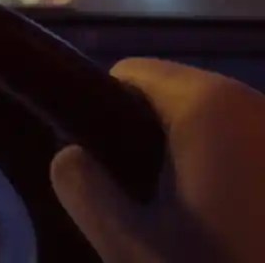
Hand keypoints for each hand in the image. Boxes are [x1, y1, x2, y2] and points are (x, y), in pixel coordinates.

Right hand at [51, 58, 264, 262]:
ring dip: (194, 165)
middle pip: (173, 98)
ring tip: (192, 225)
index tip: (107, 175)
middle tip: (149, 210)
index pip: (129, 73)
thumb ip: (83, 190)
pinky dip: (233, 179)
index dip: (102, 118)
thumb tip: (71, 157)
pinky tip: (231, 228)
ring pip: (213, 128)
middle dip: (151, 144)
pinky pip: (248, 152)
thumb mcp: (131, 247)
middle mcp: (253, 104)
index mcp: (206, 106)